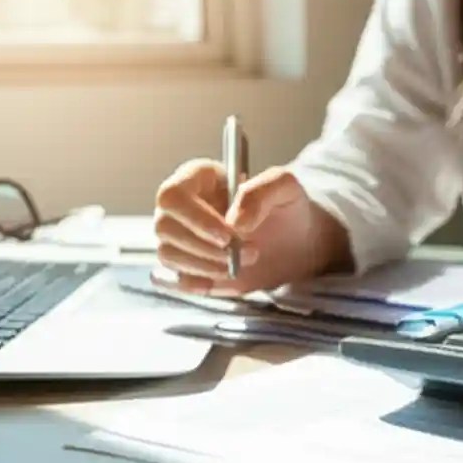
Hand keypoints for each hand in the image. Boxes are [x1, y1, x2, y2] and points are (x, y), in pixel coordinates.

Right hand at [152, 159, 350, 295]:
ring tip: (242, 263)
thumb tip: (236, 222)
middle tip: (242, 253)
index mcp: (196, 178)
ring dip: (205, 265)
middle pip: (164, 228)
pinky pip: (178, 279)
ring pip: (168, 254)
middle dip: (204, 247)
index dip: (194, 218)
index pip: (172, 196)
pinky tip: (227, 278)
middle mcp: (180, 207)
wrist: (297, 240)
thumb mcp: (284, 187)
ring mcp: (180, 238)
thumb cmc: (286, 205)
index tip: (227, 236)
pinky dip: (200, 283)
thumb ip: (260, 193)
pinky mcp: (188, 266)